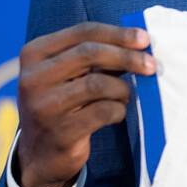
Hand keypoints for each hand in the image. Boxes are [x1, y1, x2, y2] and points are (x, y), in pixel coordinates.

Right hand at [16, 22, 154, 186]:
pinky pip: (102, 111)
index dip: (118, 34)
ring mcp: (44, 106)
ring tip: (125, 95)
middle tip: (152, 66)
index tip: (145, 39)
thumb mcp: (69, 74)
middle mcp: (33, 77)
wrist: (39, 155)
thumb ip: (96, 56)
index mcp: (34, 53)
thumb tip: (140, 43)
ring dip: (122, 88)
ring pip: (98, 83)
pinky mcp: (60, 131)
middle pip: (90, 53)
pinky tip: (117, 113)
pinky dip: (118, 110)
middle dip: (127, 57)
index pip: (83, 32)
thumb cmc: (63, 104)